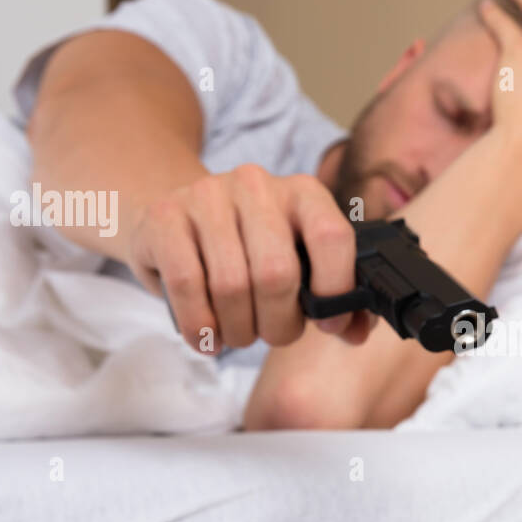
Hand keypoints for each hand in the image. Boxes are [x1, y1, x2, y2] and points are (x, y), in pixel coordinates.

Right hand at [125, 165, 371, 353]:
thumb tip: (357, 331)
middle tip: (272, 334)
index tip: (331, 324)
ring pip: (231, 285)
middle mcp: (257, 186)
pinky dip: (201, 325)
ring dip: (239, 330)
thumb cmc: (248, 249)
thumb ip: (336, 296)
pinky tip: (207, 335)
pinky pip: (187, 285)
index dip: (337, 288)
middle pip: (277, 273)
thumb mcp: (298, 263)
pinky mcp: (164, 218)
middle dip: (279, 324)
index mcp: (304, 193)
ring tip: (239, 334)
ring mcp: (207, 196)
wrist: (176, 220)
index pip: (332, 236)